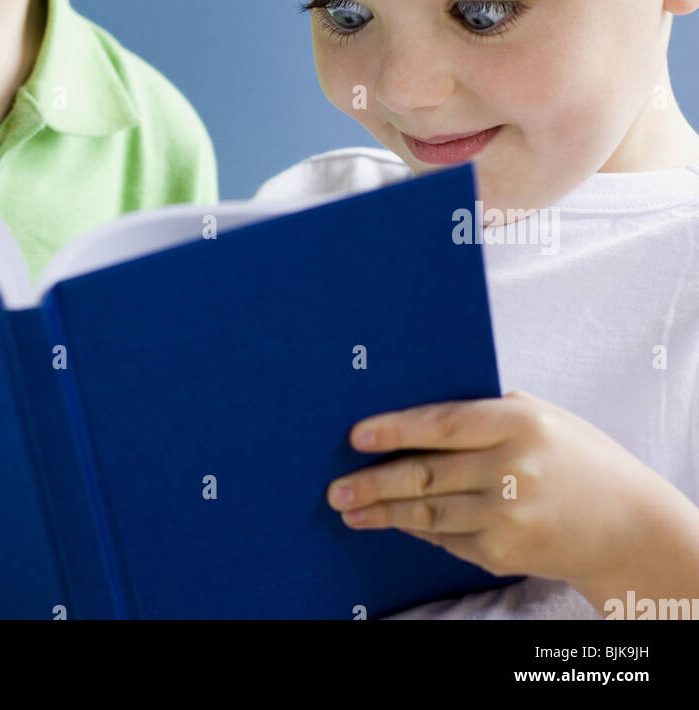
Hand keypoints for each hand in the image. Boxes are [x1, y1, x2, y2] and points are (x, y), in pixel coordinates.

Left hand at [326, 389, 663, 587]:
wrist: (626, 524)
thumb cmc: (576, 457)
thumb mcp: (540, 416)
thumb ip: (485, 411)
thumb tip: (415, 412)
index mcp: (519, 423)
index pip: (442, 424)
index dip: (394, 430)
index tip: (356, 435)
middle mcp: (512, 469)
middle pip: (426, 475)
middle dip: (373, 482)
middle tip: (335, 487)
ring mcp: (508, 515)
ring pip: (428, 513)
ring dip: (382, 512)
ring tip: (349, 508)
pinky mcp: (504, 551)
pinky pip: (446, 538)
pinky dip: (417, 529)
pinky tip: (394, 521)